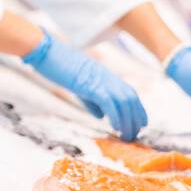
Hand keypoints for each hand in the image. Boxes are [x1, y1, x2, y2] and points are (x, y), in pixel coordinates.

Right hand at [23, 30, 147, 140]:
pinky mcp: (92, 85)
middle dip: (135, 120)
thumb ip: (93, 100)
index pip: (131, 94)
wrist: (50, 53)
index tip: (140, 125)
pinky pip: (110, 103)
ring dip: (128, 122)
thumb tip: (102, 115)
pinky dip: (116, 116)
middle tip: (133, 136)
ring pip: (125, 103)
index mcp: (108, 77)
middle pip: (131, 100)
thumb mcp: (81, 86)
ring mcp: (102, 81)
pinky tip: (116, 128)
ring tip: (127, 136)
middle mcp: (109, 78)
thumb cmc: (62, 68)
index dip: (138, 111)